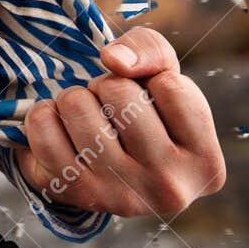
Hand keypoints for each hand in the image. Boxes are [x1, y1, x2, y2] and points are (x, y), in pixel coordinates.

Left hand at [14, 27, 225, 217]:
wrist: (104, 166)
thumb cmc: (145, 113)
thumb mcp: (163, 75)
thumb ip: (151, 50)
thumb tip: (114, 60)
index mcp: (206, 166)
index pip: (169, 87)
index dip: (151, 80)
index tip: (152, 102)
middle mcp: (168, 190)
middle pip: (119, 92)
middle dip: (108, 86)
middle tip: (113, 110)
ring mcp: (118, 197)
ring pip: (77, 104)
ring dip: (76, 98)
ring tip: (89, 118)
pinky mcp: (72, 192)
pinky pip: (42, 125)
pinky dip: (44, 113)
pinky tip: (61, 128)